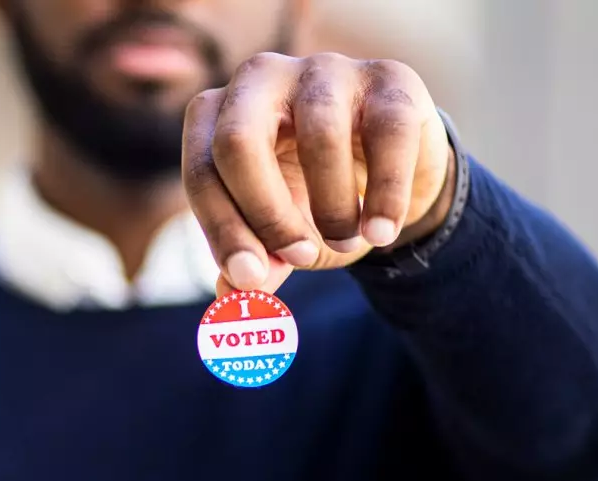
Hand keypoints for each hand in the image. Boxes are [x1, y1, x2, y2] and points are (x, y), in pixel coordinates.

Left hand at [182, 53, 455, 295]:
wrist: (395, 176)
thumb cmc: (318, 199)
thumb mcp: (283, 236)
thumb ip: (258, 263)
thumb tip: (231, 294)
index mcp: (219, 113)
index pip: (202, 169)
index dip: (223, 229)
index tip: (251, 277)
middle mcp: (263, 78)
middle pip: (239, 140)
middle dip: (267, 213)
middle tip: (300, 259)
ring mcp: (326, 70)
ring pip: (318, 137)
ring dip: (333, 209)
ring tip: (347, 242)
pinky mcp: (389, 78)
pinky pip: (387, 135)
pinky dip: (386, 195)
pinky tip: (381, 232)